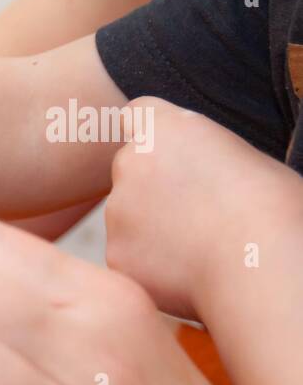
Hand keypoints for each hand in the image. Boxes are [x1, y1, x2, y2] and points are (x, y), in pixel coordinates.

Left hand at [105, 97, 300, 319]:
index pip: (137, 115)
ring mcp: (117, 210)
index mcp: (163, 129)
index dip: (151, 135)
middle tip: (196, 209)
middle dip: (152, 187)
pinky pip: (129, 255)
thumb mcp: (241, 156)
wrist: (259, 260)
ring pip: (127, 216)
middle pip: (131, 169)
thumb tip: (194, 169)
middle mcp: (129, 163)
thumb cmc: (269, 205)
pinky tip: (187, 269)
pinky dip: (150, 264)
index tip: (169, 153)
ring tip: (200, 242)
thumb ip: (200, 154)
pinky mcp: (115, 253)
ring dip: (150, 227)